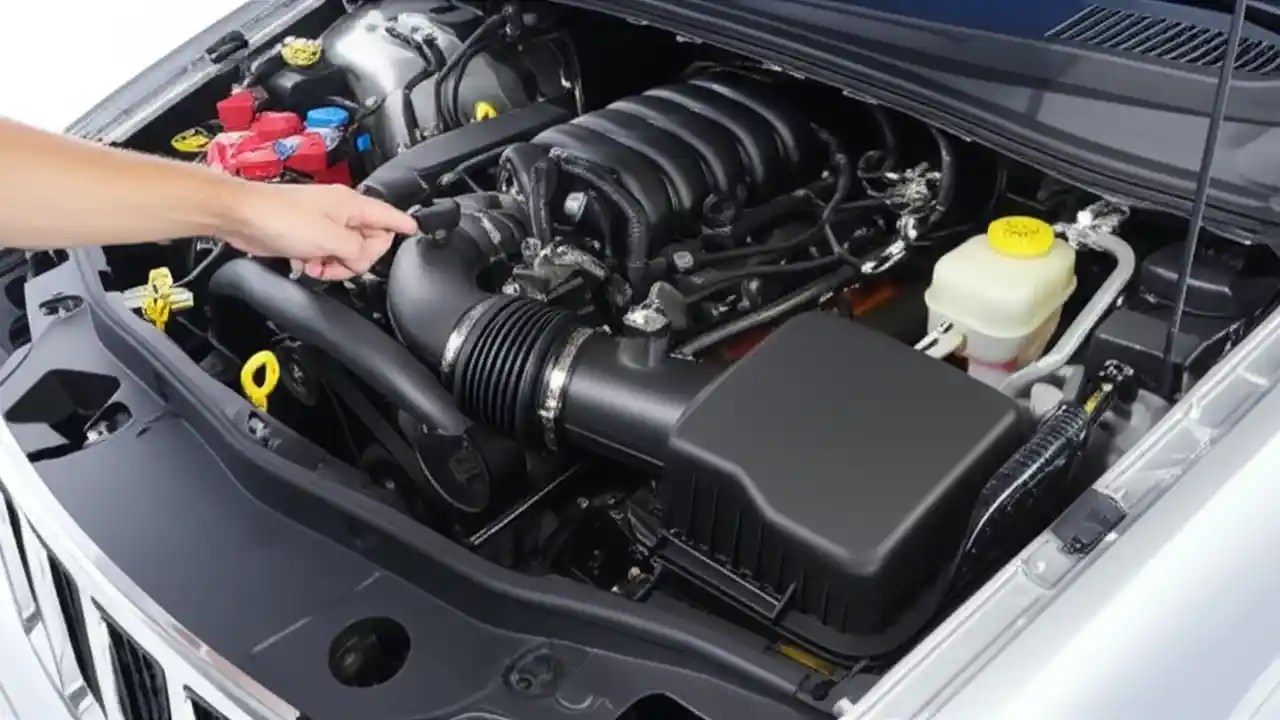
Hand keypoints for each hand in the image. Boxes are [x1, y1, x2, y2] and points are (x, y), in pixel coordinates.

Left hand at [220, 183, 418, 279]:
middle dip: (357, 258)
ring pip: (347, 250)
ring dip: (336, 264)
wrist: (242, 216)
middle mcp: (340, 211)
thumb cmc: (280, 219)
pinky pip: (327, 253)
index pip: (390, 216)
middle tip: (341, 263)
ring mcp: (324, 222)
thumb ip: (357, 250)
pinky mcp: (307, 234)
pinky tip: (306, 263)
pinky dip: (320, 262)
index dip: (404, 226)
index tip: (415, 231)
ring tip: (319, 265)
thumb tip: (363, 257)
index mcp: (352, 205)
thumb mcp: (329, 239)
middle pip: (369, 240)